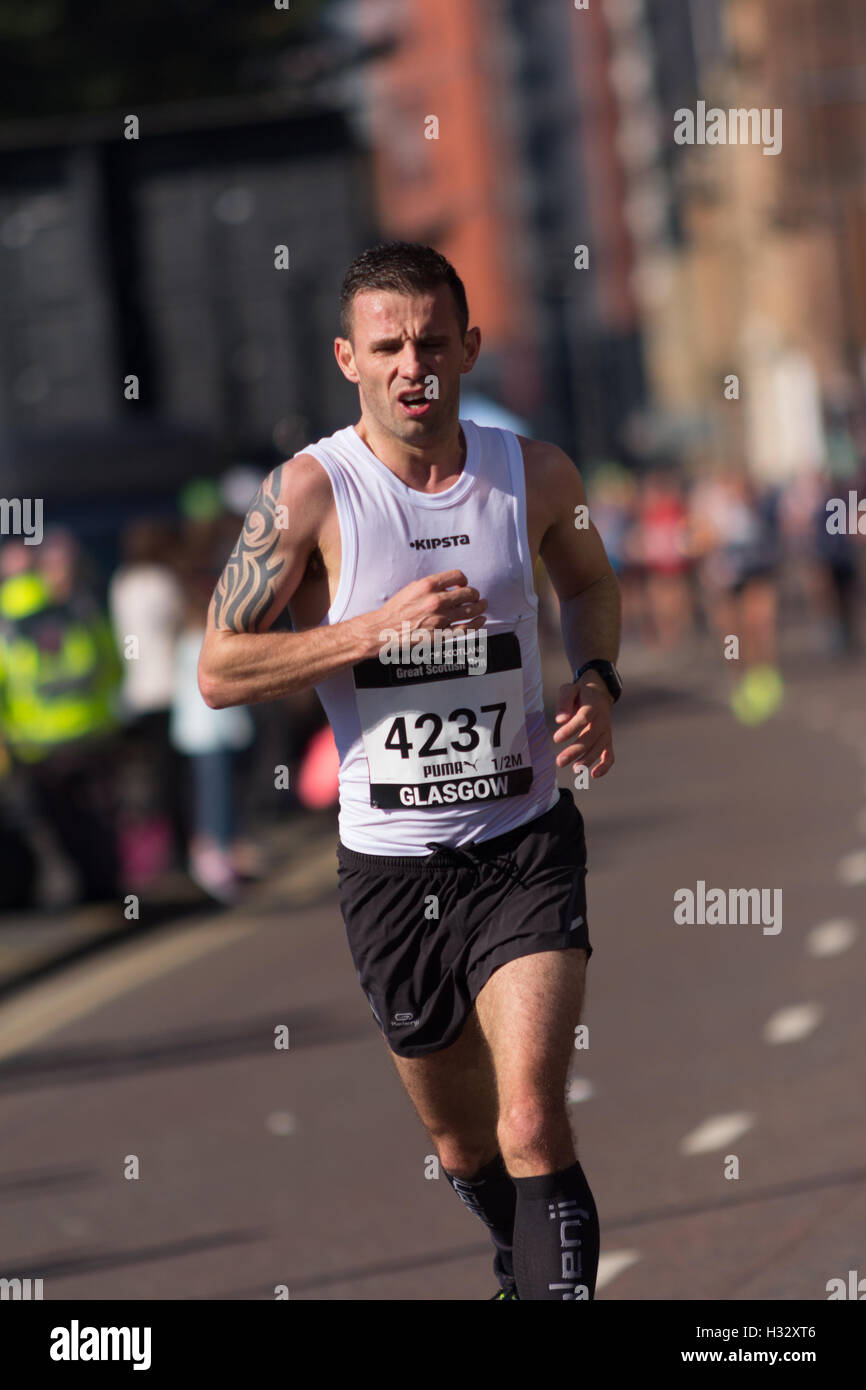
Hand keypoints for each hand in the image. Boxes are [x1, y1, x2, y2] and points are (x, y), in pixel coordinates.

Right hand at [366, 569, 487, 657]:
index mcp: (428, 586)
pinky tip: (481, 619)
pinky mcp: (441, 634)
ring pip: (471, 610)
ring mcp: (440, 618)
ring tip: (482, 604)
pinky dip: (477, 623)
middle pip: (468, 593)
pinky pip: (466, 628)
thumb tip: (448, 585)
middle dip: (474, 593)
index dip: (464, 579)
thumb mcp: (411, 589)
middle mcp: (436, 601)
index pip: (458, 576)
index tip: (463, 583)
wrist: (383, 630)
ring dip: (480, 606)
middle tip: (475, 595)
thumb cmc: (395, 611)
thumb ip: (431, 585)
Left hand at [552, 677, 614, 778]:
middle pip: (590, 737)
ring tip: (574, 769)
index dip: (571, 729)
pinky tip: (593, 775)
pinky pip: (609, 755)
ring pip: (599, 748)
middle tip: (559, 762)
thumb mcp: (569, 689)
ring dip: (587, 761)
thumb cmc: (580, 693)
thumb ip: (564, 701)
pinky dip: (604, 766)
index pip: (583, 718)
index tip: (556, 738)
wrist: (598, 694)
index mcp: (593, 705)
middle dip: (575, 751)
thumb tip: (560, 720)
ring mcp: (606, 732)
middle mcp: (602, 720)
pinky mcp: (607, 741)